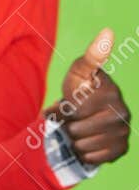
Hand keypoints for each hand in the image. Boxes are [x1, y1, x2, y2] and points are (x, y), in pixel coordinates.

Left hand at [51, 29, 129, 165]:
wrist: (89, 118)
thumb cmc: (82, 91)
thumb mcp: (79, 74)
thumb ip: (91, 57)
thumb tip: (108, 31)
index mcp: (110, 89)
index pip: (75, 103)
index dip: (67, 101)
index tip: (90, 62)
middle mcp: (121, 110)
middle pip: (74, 128)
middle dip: (67, 125)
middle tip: (74, 117)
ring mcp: (123, 131)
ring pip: (81, 145)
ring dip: (74, 140)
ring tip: (80, 128)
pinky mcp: (121, 149)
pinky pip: (90, 158)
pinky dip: (83, 153)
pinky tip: (89, 141)